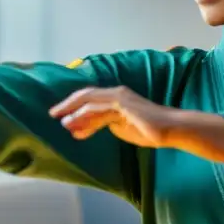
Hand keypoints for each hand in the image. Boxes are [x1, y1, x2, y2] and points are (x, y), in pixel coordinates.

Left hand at [49, 86, 177, 146]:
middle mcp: (116, 93)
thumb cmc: (151, 130)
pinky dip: (85, 118)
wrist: (170, 129)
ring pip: (89, 102)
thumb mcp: (123, 127)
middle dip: (68, 104)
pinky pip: (98, 110)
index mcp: (117, 97)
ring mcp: (119, 98)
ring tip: (62, 123)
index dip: (75, 105)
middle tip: (53, 114)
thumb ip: (109, 123)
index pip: (91, 98)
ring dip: (74, 113)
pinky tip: (76, 127)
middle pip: (85, 95)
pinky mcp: (122, 105)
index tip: (62, 116)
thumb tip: (93, 126)